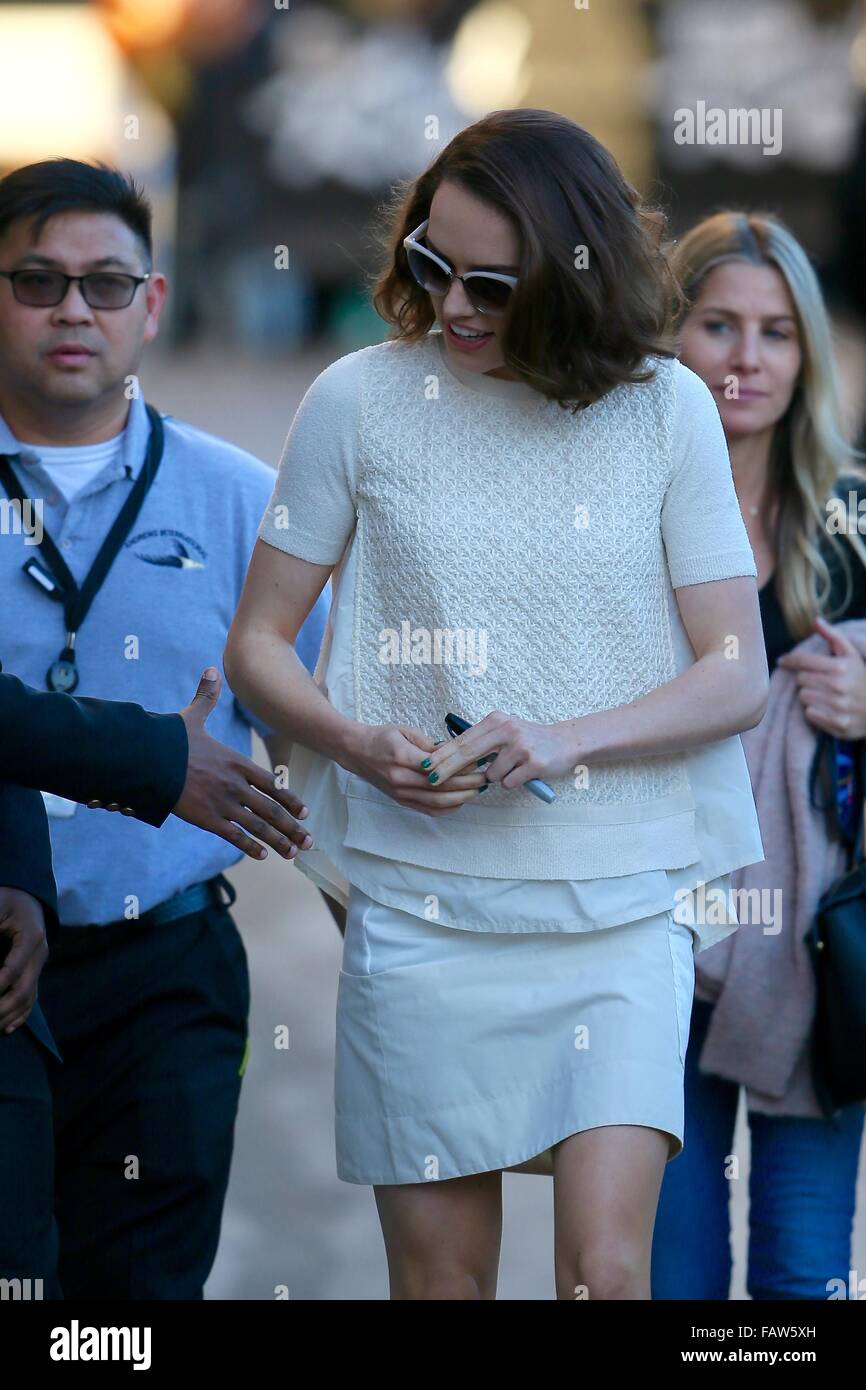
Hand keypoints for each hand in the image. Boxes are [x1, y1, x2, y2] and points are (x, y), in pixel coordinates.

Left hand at [0, 888, 47, 1033]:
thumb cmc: (7, 899)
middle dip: (0, 1009)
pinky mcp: (34, 970)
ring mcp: (39, 964)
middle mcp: (39, 954)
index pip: (11, 971)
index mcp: (31, 937)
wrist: (26, 897)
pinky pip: (31, 997)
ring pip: (28, 998)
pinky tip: (7, 1028)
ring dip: (7, 1016)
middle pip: (22, 991)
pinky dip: (20, 1015)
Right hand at [174, 668, 314, 859]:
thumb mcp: (193, 716)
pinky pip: (235, 835)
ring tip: (294, 853)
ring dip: (279, 841)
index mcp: (237, 763)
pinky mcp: (208, 819)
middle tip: (309, 841)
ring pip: (259, 826)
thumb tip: (211, 670)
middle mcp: (236, 785)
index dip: (290, 799)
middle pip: (272, 809)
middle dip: (293, 827)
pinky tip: (263, 855)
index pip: (272, 784)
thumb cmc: (171, 739)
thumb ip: (207, 697)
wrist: (151, 759)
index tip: (304, 812)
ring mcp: (224, 803)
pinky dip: (250, 846)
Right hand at [345, 723, 486, 815]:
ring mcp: (400, 793)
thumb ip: (431, 745)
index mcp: (402, 758)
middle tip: (485, 778)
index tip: (479, 762)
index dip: (462, 767)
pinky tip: (461, 801)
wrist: (355, 751)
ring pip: (437, 802)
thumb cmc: (381, 737)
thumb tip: (457, 754)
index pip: (439, 766)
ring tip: (478, 791)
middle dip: (467, 785)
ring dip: (461, 798)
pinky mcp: (401, 801)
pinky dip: (447, 809)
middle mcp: (401, 779)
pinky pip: (428, 810)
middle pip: (441, 787)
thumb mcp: (406, 732)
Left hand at [416, 711, 577, 789]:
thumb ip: (480, 741)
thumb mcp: (502, 730)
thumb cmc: (527, 739)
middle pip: (468, 754)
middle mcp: (507, 730)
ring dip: (497, 777)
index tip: (425, 765)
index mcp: (496, 720)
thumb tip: (446, 756)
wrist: (565, 742)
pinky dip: (512, 782)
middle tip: (432, 780)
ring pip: (491, 774)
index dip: (441, 754)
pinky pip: (508, 782)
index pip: (462, 739)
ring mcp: (521, 747)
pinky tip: (524, 772)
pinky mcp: (533, 763)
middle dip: (447, 769)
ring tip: (512, 767)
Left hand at [778, 617, 865, 738]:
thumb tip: (815, 620)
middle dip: (806, 679)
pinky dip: (814, 711)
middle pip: (800, 679)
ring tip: (824, 695)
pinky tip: (827, 708)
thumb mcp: (852, 654)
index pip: (803, 660)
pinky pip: (809, 714)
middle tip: (819, 681)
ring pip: (803, 697)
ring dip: (809, 695)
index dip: (789, 660)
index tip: (782, 661)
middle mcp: (838, 686)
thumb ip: (833, 636)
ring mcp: (838, 706)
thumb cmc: (861, 677)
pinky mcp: (838, 724)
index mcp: (840, 666)